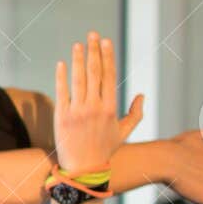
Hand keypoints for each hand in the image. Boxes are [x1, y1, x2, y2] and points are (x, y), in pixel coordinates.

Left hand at [54, 32, 142, 172]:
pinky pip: (61, 92)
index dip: (107, 56)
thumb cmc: (104, 150)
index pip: (109, 76)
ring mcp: (77, 111)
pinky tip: (62, 64)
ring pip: (78, 80)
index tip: (105, 41)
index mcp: (110, 108)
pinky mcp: (61, 117)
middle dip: (94, 51)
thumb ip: (135, 114)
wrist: (82, 169)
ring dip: (78, 59)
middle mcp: (94, 107)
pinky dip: (61, 77)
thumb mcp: (124, 133)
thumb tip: (140, 95)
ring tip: (78, 44)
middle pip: (95, 73)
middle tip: (92, 34)